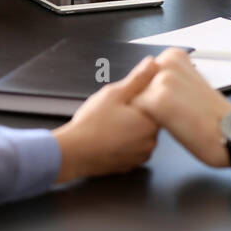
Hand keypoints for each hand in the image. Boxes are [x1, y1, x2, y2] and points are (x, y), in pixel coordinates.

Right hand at [53, 56, 161, 182]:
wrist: (72, 153)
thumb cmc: (91, 124)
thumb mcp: (114, 94)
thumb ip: (137, 78)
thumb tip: (152, 64)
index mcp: (150, 123)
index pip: (158, 105)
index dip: (142, 98)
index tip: (126, 99)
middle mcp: (150, 142)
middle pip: (150, 120)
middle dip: (136, 113)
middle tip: (115, 111)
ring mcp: (140, 156)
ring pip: (141, 135)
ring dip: (131, 128)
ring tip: (110, 124)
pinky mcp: (130, 165)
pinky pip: (133, 149)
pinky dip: (124, 142)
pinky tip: (109, 137)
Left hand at [132, 48, 230, 167]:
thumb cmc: (214, 115)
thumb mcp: (190, 84)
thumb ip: (170, 78)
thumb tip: (151, 83)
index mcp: (174, 55)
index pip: (145, 76)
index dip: (155, 94)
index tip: (177, 102)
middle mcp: (166, 61)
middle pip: (138, 87)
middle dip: (149, 101)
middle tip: (177, 112)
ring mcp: (160, 80)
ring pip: (137, 100)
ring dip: (149, 113)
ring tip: (176, 118)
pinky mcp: (156, 100)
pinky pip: (139, 114)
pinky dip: (150, 124)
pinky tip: (172, 125)